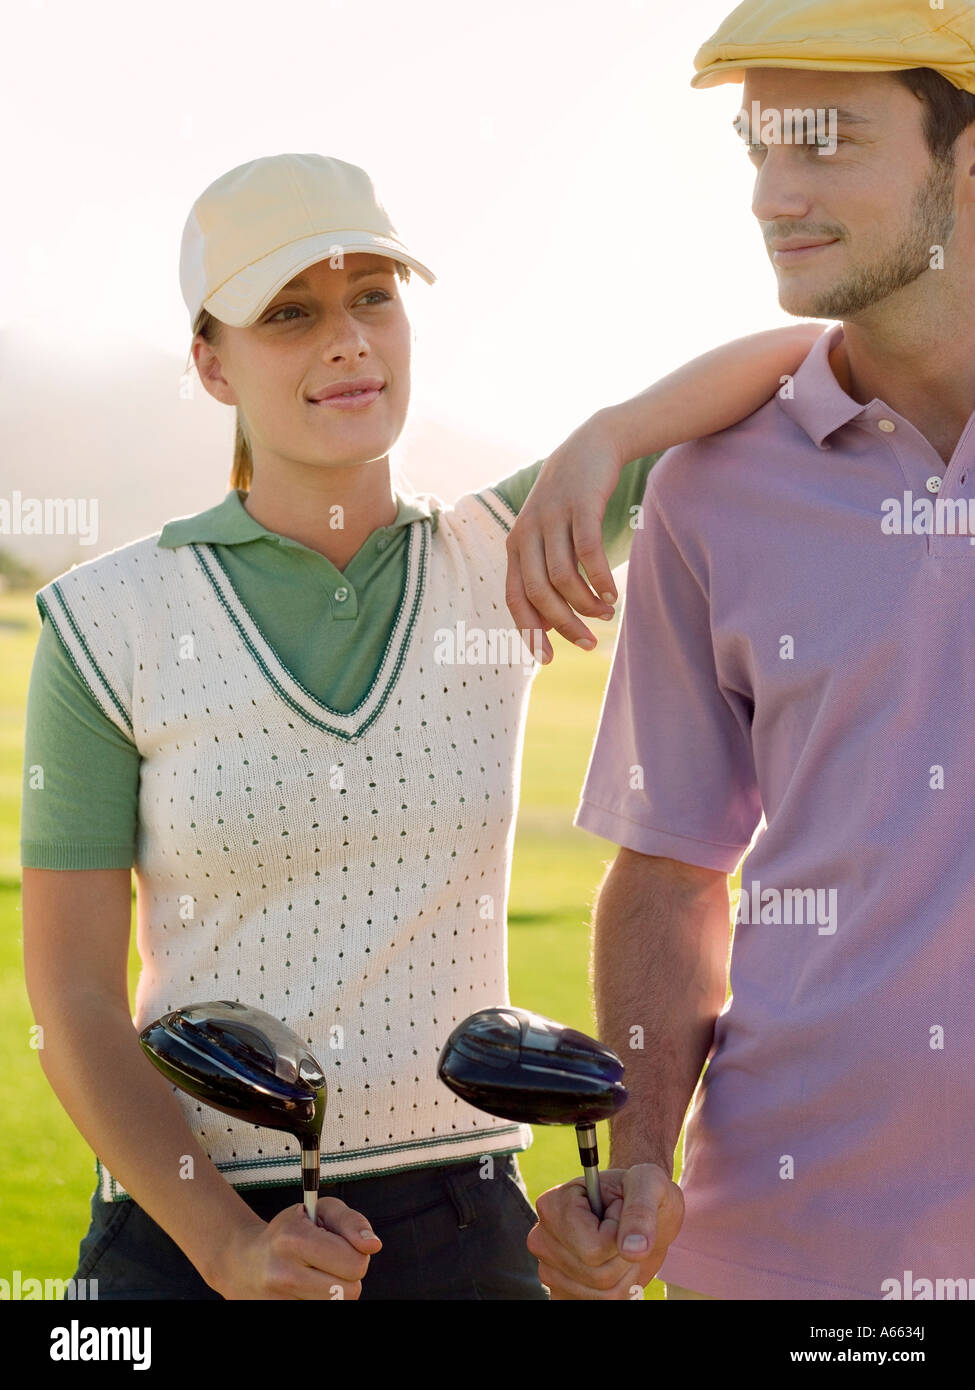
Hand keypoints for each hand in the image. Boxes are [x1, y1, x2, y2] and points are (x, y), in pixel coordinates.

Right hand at [209, 1197, 382, 1299]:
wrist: (245, 1261)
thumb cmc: (291, 1230)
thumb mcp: (320, 1210)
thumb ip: (351, 1221)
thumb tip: (373, 1245)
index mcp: (294, 1239)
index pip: (354, 1262)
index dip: (357, 1253)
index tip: (342, 1245)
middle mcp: (283, 1273)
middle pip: (351, 1291)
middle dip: (349, 1274)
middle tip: (331, 1261)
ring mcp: (279, 1301)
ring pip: (338, 1305)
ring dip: (336, 1291)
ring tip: (318, 1275)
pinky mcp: (279, 1313)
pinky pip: (321, 1311)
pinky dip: (321, 1300)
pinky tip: (307, 1288)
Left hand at [505, 412, 623, 664]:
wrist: (589, 447)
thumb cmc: (570, 504)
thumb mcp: (549, 538)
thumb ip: (544, 577)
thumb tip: (548, 626)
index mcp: (516, 546)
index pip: (516, 600)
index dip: (531, 633)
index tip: (549, 659)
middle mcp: (528, 533)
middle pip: (540, 594)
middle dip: (565, 625)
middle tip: (590, 643)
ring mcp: (553, 518)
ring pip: (565, 577)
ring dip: (587, 604)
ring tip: (607, 613)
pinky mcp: (580, 506)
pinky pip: (588, 552)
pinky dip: (600, 578)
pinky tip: (613, 593)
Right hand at [526, 1163, 683, 1299]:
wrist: (640, 1214)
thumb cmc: (640, 1190)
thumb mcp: (647, 1183)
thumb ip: (640, 1210)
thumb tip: (634, 1250)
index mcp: (553, 1205)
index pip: (594, 1248)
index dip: (619, 1236)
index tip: (619, 1213)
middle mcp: (542, 1238)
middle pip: (598, 1275)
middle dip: (624, 1258)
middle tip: (623, 1232)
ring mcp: (548, 1268)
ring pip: (601, 1294)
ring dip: (623, 1275)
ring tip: (619, 1248)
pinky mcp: (560, 1291)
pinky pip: (595, 1305)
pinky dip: (616, 1292)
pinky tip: (613, 1268)